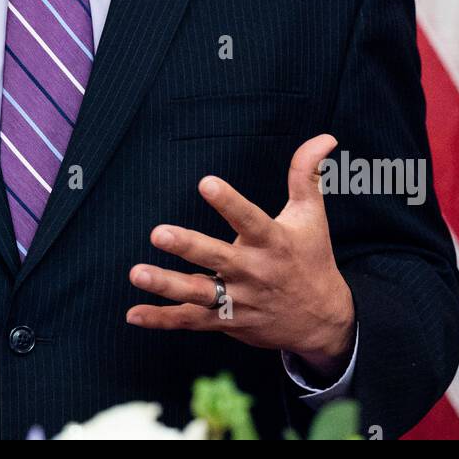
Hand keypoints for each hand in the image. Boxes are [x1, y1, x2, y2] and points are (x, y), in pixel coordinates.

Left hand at [126, 133, 354, 375]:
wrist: (323, 321)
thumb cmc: (312, 258)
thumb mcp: (312, 215)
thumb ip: (307, 173)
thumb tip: (324, 136)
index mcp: (273, 242)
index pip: (249, 219)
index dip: (229, 202)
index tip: (206, 182)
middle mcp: (254, 271)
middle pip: (217, 258)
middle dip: (188, 246)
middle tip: (157, 232)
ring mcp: (239, 300)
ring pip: (199, 293)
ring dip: (166, 285)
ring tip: (136, 273)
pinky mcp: (227, 321)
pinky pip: (191, 320)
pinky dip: (162, 320)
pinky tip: (133, 313)